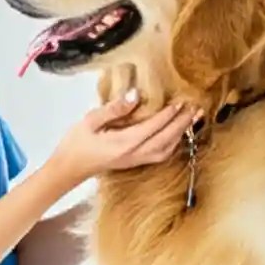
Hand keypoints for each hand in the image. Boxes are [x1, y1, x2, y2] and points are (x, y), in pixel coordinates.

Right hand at [46, 89, 200, 185]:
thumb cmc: (75, 144)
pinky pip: (160, 154)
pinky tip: (176, 134)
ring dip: (181, 134)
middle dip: (182, 124)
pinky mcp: (134, 162)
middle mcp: (134, 154)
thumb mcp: (90, 121)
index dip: (169, 114)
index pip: (153, 127)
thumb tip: (134, 95)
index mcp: (124, 143)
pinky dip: (173, 143)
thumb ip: (114, 109)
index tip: (181, 101)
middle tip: (196, 108)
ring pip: (166, 149)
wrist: (68, 169)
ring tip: (192, 119)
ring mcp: (135, 160)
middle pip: (166, 139)